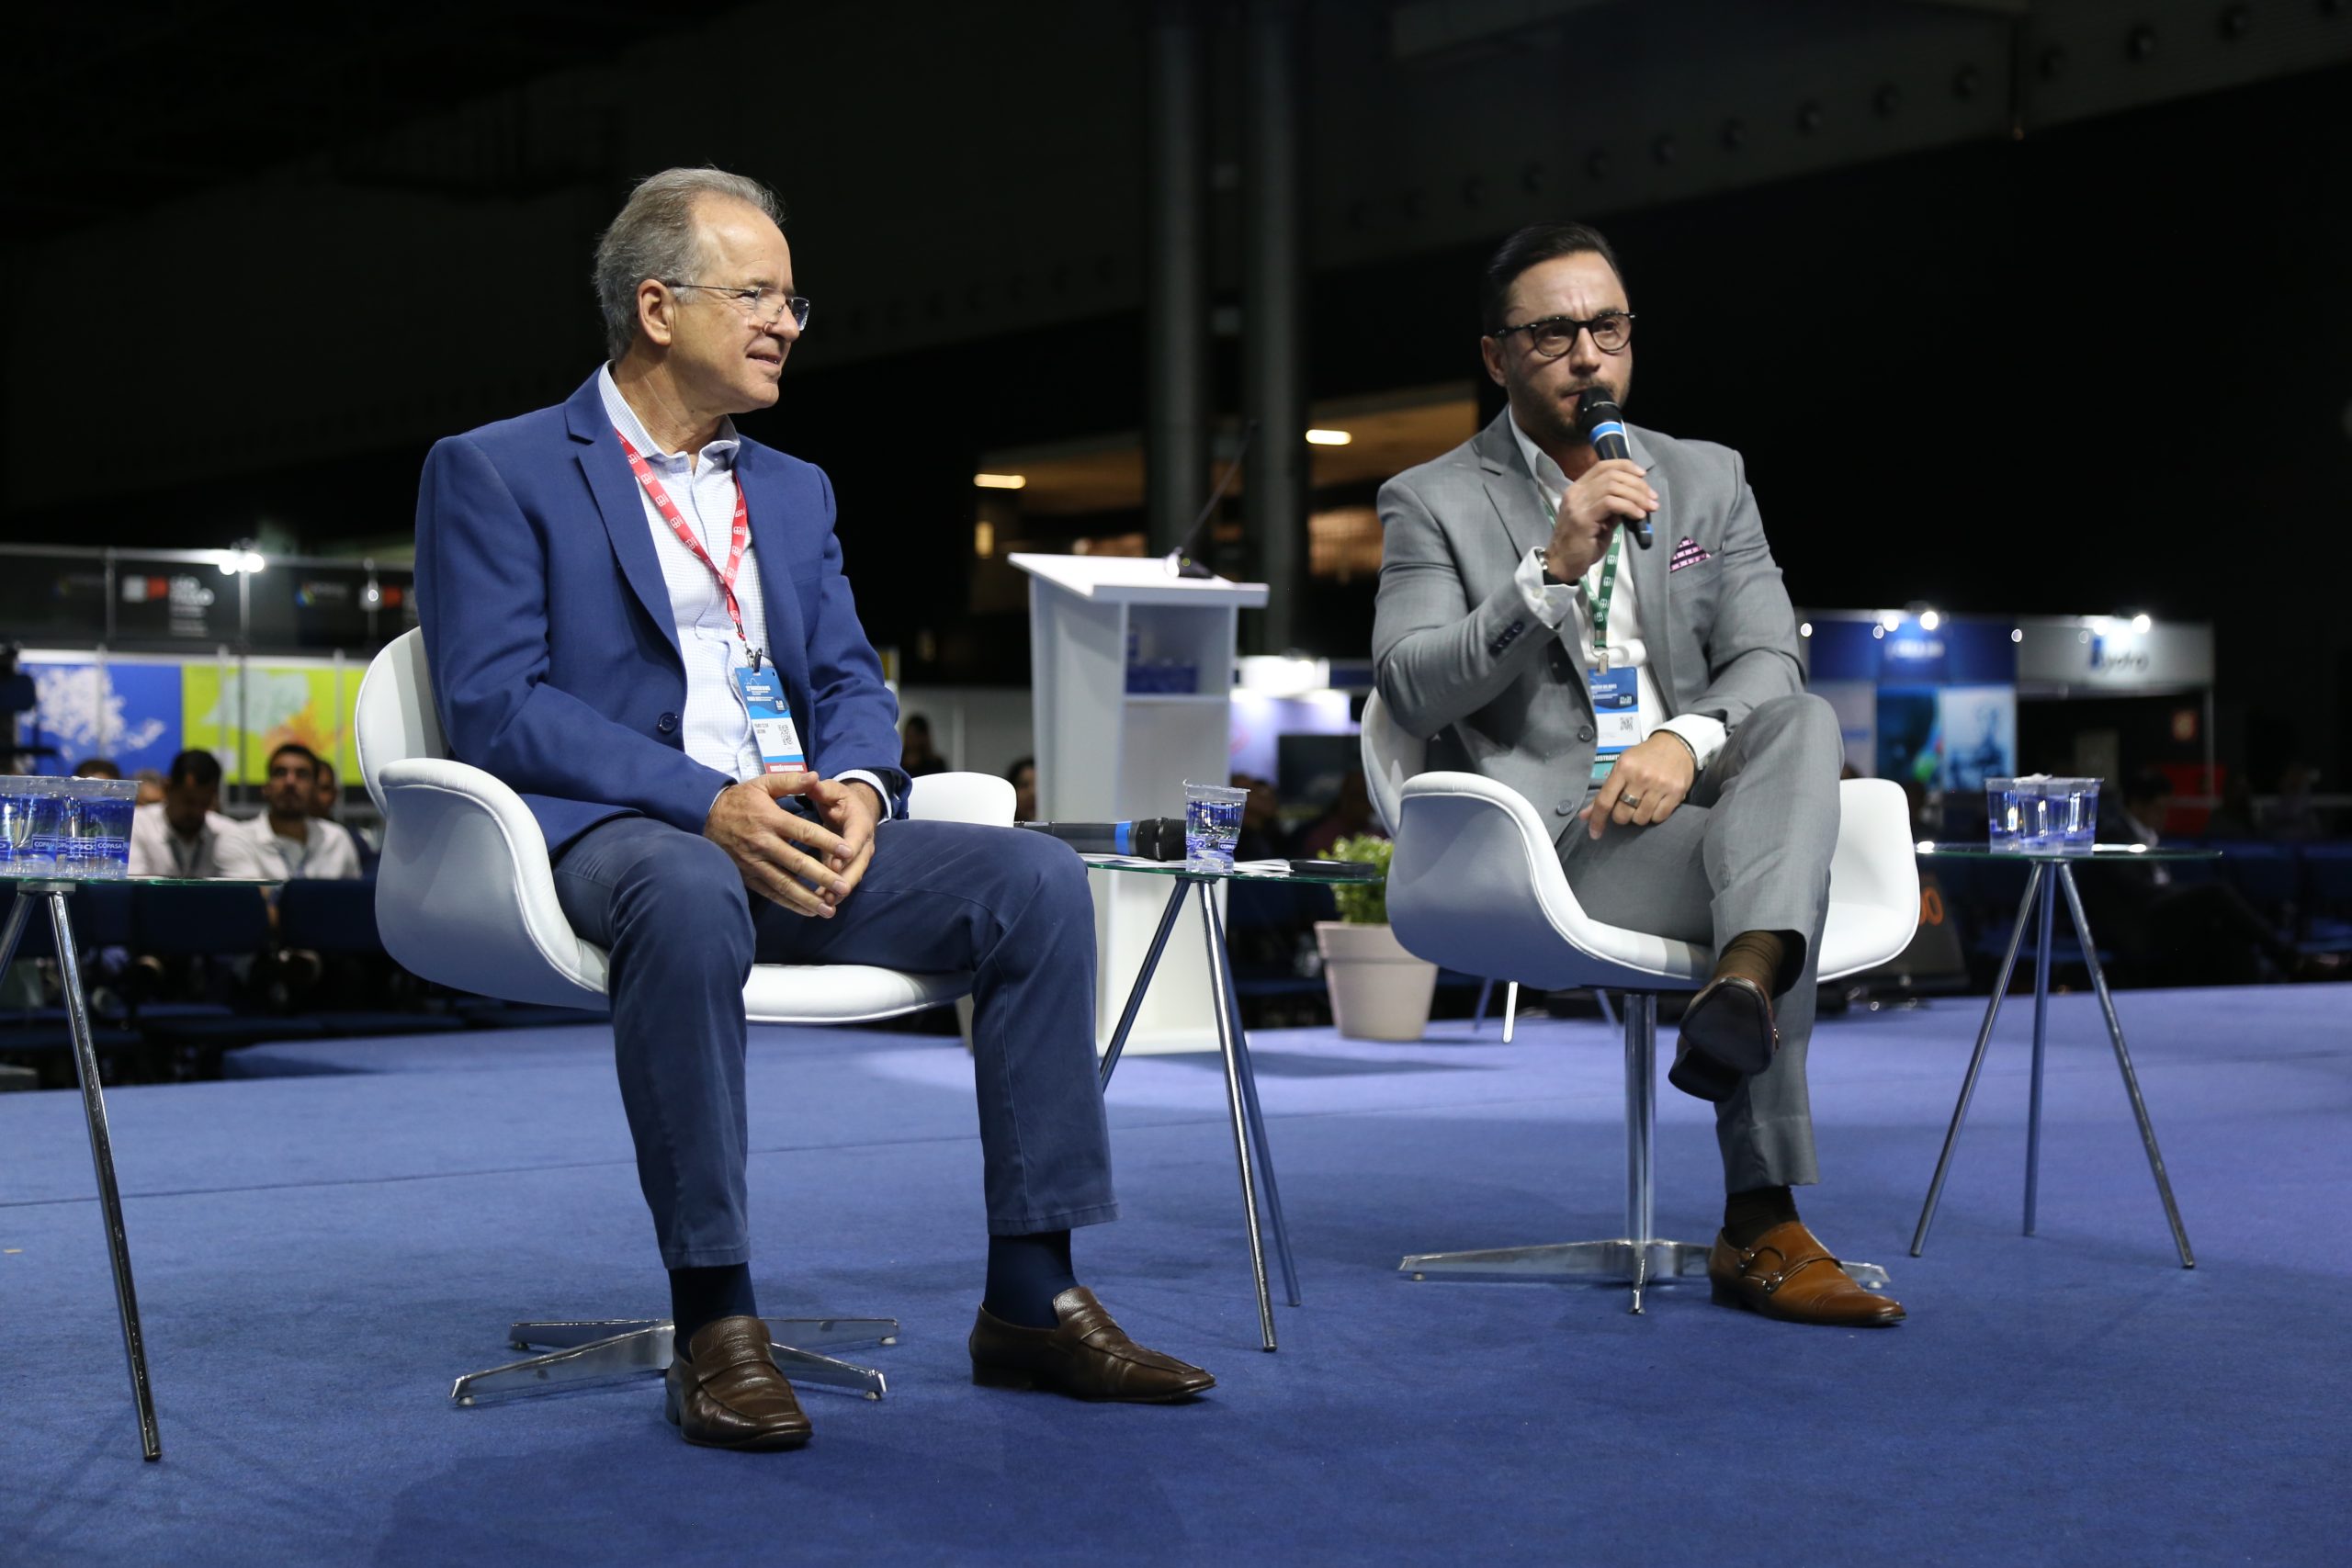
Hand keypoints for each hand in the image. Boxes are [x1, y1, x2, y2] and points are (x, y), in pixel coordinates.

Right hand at [703, 772, 853, 916]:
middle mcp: (763, 843)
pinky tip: (808, 911)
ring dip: (807, 899)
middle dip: (822, 877)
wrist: (706, 816)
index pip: (803, 832)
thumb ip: (790, 781)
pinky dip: (789, 904)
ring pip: (784, 884)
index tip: (847, 852)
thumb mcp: (762, 784)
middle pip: (797, 863)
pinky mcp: (748, 875)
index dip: (826, 842)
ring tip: (828, 910)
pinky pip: (771, 892)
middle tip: (843, 887)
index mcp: (770, 819)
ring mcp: (754, 862)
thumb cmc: (740, 800)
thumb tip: (815, 776)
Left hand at [807, 776, 880, 906]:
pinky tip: (818, 904)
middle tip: (832, 893)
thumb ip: (821, 789)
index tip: (836, 862)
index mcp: (860, 822)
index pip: (856, 838)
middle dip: (846, 880)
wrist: (853, 809)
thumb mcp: (831, 790)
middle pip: (859, 864)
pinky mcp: (848, 866)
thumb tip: (811, 780)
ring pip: (852, 877)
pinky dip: (832, 893)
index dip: (848, 851)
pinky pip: (842, 881)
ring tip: (824, 903)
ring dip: (839, 891)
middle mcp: (864, 843)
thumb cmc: (839, 798)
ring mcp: (858, 857)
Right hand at [1544, 458, 1656, 581]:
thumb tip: (1635, 498)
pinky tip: (1638, 516)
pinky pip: (1611, 504)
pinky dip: (1629, 507)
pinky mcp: (1582, 518)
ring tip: (1649, 508)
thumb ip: (1613, 507)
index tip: (1643, 475)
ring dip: (1636, 496)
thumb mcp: (1601, 520)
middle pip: (1611, 475)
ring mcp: (1577, 504)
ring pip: (1612, 487)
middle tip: (1652, 498)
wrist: (1563, 564)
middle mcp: (1576, 492)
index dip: (1626, 466)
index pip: (1603, 466)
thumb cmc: (1583, 545)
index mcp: (1578, 488)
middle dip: (1637, 484)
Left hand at [1580, 732, 1696, 840]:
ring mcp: (1660, 785)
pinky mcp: (1676, 792)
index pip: (1605, 801)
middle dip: (1621, 816)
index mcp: (1623, 768)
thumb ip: (1605, 791)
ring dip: (1638, 816)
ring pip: (1640, 819)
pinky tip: (1654, 805)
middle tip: (1627, 806)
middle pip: (1622, 814)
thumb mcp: (1621, 766)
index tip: (1594, 833)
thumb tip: (1585, 816)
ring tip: (1642, 804)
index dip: (1597, 820)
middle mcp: (1641, 777)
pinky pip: (1659, 818)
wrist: (1676, 744)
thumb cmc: (1644, 757)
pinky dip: (1654, 816)